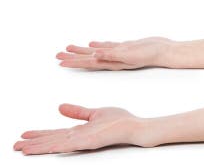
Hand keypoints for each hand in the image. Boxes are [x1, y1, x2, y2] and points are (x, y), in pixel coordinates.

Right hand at [14, 104, 144, 154]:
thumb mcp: (94, 113)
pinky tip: (47, 148)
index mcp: (79, 130)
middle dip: (34, 143)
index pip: (55, 133)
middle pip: (51, 140)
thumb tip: (60, 107)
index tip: (24, 135)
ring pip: (57, 144)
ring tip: (24, 149)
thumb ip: (77, 112)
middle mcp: (79, 137)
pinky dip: (57, 146)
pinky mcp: (91, 141)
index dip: (39, 134)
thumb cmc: (119, 120)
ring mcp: (84, 140)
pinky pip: (71, 144)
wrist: (133, 126)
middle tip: (16, 145)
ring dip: (40, 147)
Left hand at [56, 37, 174, 69]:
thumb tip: (95, 55)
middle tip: (57, 56)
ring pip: (96, 51)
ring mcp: (118, 53)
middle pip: (88, 58)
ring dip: (83, 50)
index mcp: (112, 61)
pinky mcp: (125, 47)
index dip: (74, 62)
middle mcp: (113, 58)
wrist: (165, 51)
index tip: (60, 62)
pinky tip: (93, 43)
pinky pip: (107, 46)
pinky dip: (99, 45)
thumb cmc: (150, 54)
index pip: (89, 62)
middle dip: (73, 57)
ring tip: (69, 48)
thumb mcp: (130, 54)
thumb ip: (112, 54)